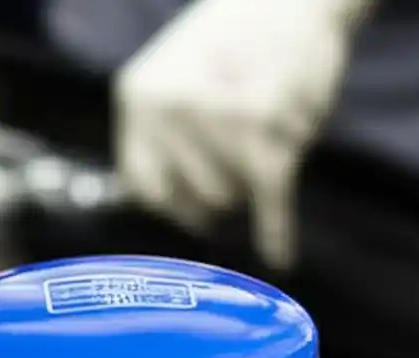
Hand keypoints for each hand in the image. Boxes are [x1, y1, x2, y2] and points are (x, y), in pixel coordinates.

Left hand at [116, 0, 372, 269]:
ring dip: (254, 177)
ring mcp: (212, 123)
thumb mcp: (172, 75)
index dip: (169, 206)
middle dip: (221, 189)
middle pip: (191, 198)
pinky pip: (269, 202)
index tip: (189, 211)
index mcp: (137, 96)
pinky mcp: (262, 133)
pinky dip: (276, 232)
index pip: (142, 186)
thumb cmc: (233, 40)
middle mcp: (167, 111)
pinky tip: (281, 256)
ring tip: (267, 130)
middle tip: (244, 158)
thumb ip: (159, 132)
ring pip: (230, 196)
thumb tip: (161, 204)